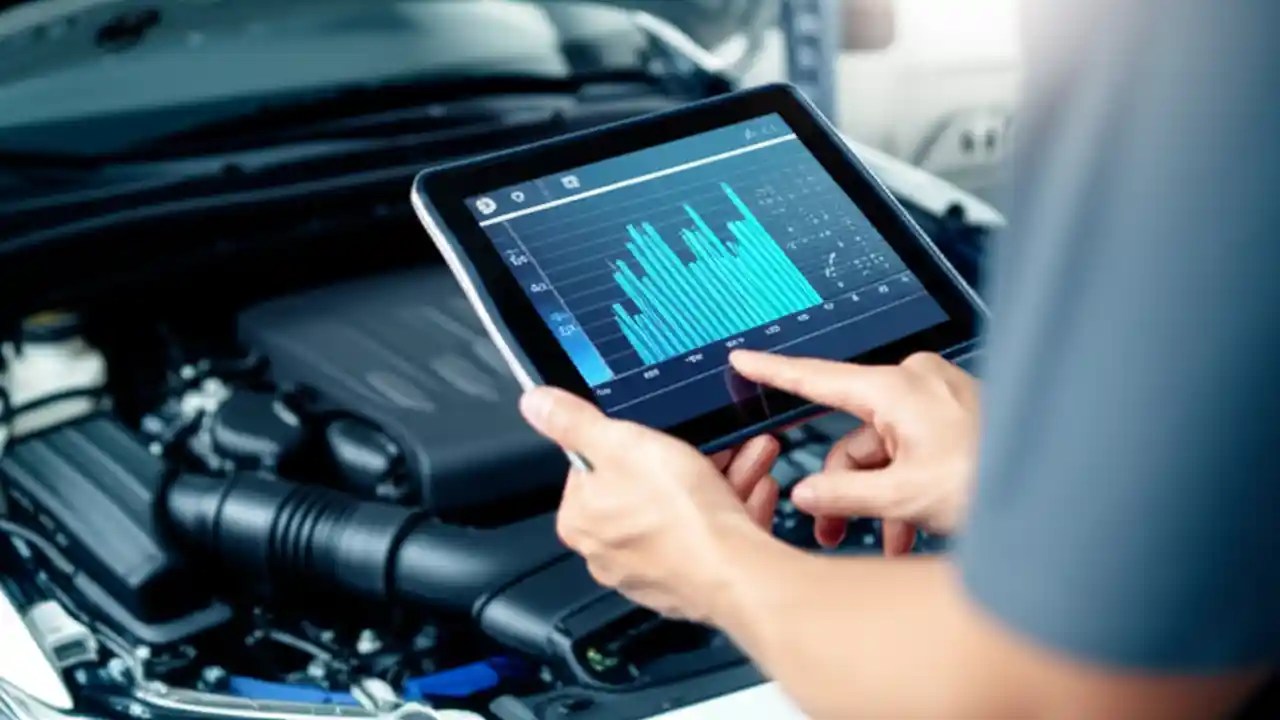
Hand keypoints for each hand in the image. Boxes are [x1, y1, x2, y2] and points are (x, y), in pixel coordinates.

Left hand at [519, 386, 780, 620]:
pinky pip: (711, 536)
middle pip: (646, 487)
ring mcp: (652, 571)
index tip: (660, 433)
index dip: (632, 441)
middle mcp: (609, 551)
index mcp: (581, 519)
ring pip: (685, 511)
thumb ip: (574, 422)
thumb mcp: (622, 444)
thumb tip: (535, 404)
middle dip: (687, 459)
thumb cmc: (677, 515)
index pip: (594, 466)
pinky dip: (733, 510)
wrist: (734, 571)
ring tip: (749, 455)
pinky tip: (756, 488)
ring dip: (721, 479)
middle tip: (716, 442)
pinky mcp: (691, 582)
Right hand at [731, 351, 979, 553]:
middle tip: (831, 532)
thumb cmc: (994, 480)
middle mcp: (916, 386)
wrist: (1060, 491)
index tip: (743, 359)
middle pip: (851, 438)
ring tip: (887, 541)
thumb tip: (807, 496)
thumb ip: (843, 495)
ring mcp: (938, 403)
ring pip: (882, 454)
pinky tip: (908, 533)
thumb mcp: (905, 496)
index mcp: (897, 388)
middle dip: (843, 488)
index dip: (774, 371)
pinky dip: (903, 492)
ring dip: (878, 500)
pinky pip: (910, 455)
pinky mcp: (954, 422)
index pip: (818, 377)